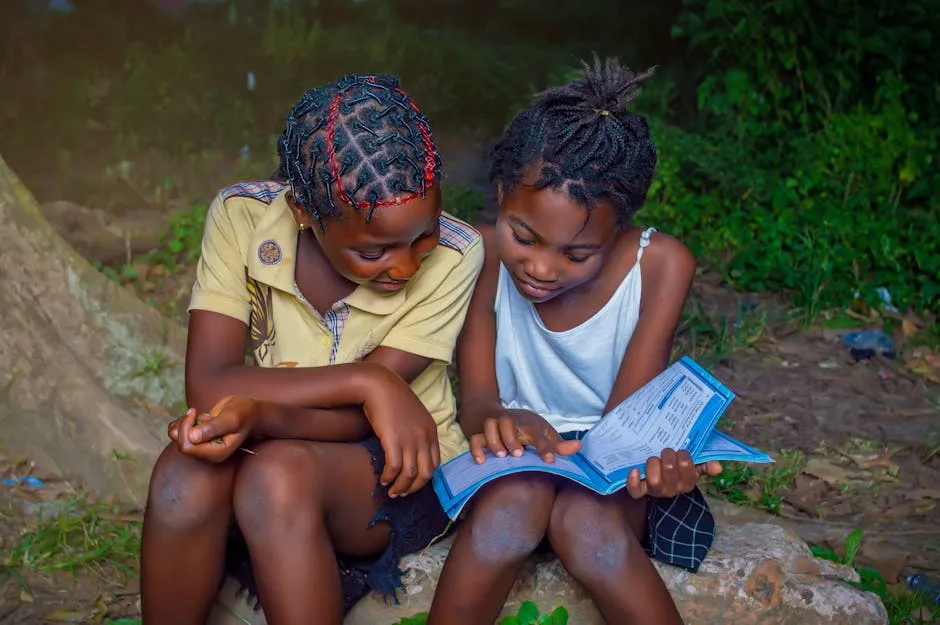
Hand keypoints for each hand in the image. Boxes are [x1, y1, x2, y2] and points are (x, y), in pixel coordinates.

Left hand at [170, 396, 258, 462]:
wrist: (249, 411)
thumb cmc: (245, 414)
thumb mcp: (232, 418)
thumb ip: (213, 428)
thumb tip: (192, 437)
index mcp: (216, 453)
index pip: (187, 447)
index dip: (185, 429)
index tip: (194, 411)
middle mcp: (207, 453)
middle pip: (181, 444)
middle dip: (183, 425)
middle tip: (195, 411)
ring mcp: (202, 447)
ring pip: (177, 438)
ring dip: (182, 422)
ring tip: (196, 413)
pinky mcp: (198, 439)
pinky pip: (179, 433)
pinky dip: (182, 422)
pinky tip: (194, 415)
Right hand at [362, 369, 440, 498]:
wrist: (379, 384)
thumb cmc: (392, 399)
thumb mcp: (413, 416)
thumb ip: (417, 433)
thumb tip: (411, 452)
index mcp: (431, 431)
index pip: (435, 463)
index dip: (424, 478)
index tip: (413, 484)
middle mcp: (424, 437)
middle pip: (426, 473)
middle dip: (414, 488)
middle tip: (402, 493)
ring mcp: (409, 438)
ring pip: (410, 474)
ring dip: (400, 487)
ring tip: (391, 491)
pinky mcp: (393, 440)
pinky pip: (394, 467)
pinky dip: (389, 477)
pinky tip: (383, 480)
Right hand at [468, 408, 581, 463]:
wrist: (504, 415)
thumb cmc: (530, 429)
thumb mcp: (546, 435)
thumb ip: (560, 445)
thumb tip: (578, 446)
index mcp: (530, 424)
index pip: (538, 433)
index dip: (545, 446)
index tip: (550, 460)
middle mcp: (512, 422)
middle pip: (508, 422)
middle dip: (512, 438)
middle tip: (518, 454)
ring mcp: (496, 427)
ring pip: (490, 426)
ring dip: (495, 441)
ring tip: (502, 456)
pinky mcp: (483, 435)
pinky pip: (476, 438)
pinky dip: (477, 448)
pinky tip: (482, 461)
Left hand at [625, 448, 721, 498]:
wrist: (657, 472)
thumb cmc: (677, 465)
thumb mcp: (693, 465)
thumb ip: (705, 464)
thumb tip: (718, 467)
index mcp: (686, 483)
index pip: (689, 472)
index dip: (684, 459)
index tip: (681, 451)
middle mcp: (671, 489)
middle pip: (671, 473)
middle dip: (668, 456)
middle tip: (666, 450)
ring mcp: (655, 490)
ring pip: (655, 481)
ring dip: (653, 464)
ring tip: (653, 457)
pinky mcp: (639, 490)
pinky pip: (635, 491)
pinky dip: (634, 481)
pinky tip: (634, 470)